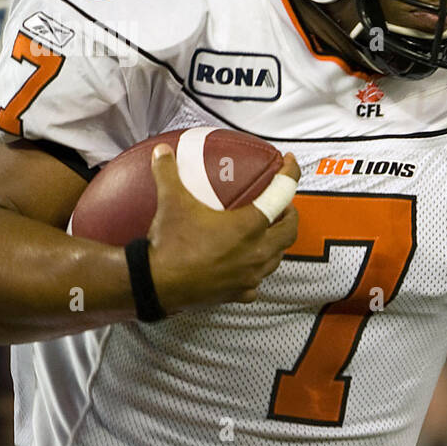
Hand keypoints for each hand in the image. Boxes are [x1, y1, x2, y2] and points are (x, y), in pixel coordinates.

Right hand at [146, 146, 299, 311]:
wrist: (155, 284)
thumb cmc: (170, 244)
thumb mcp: (171, 201)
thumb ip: (168, 172)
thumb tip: (162, 152)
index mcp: (249, 226)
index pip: (281, 195)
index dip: (290, 175)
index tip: (289, 163)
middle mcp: (256, 252)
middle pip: (289, 231)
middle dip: (290, 215)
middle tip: (283, 205)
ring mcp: (250, 275)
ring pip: (277, 258)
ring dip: (277, 243)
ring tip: (269, 232)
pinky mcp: (238, 293)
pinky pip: (256, 283)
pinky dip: (256, 272)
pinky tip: (247, 267)